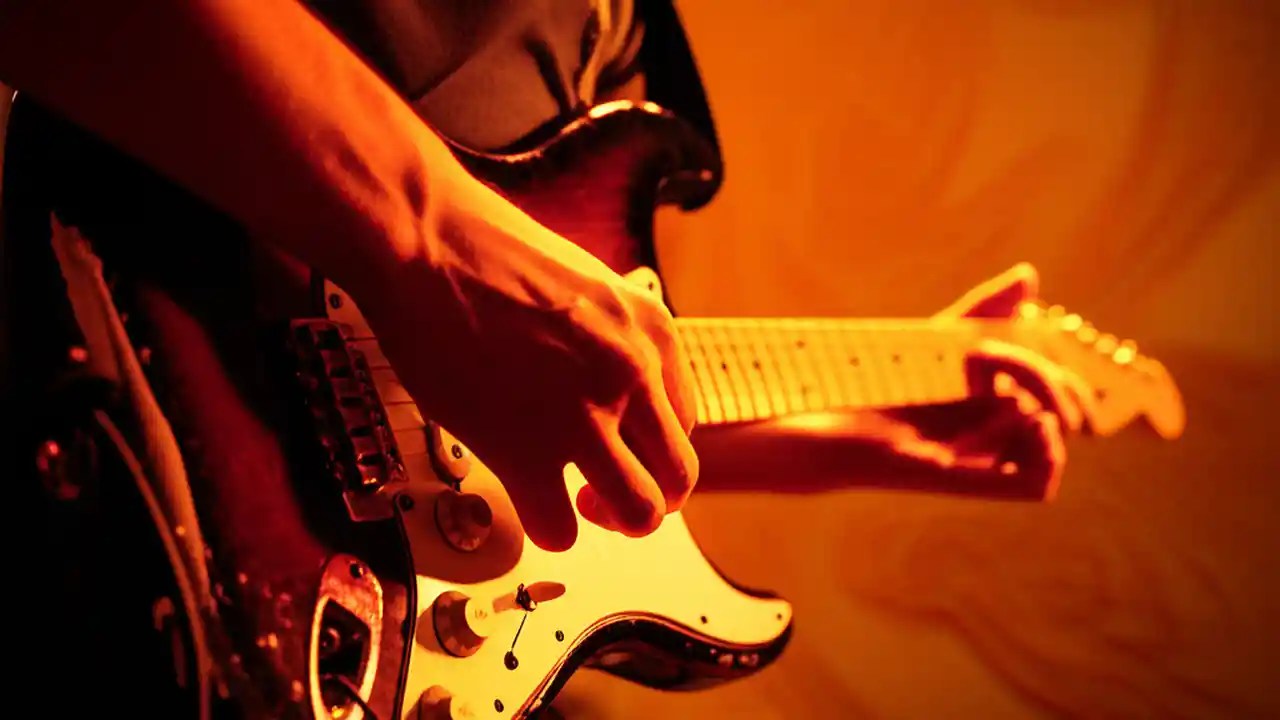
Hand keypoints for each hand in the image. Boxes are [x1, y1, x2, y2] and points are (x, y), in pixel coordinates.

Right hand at [355, 170, 697, 550]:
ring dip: (616, 522)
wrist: (425, 241)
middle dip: (653, 499)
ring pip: (641, 512)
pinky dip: (550, 531)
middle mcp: (631, 374)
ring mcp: (582, 415)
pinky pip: (559, 528)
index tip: (626, 452)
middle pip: (679, 475)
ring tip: (582, 511)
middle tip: (613, 498)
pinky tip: (532, 510)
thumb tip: (611, 385)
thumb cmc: (486, 252)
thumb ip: (612, 339)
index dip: (653, 448)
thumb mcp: (587, 284)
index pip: (685, 421)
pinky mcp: (525, 448)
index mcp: (650, 331)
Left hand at [887, 263, 1093, 498]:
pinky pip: (1038, 484)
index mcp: (1001, 405)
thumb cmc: (890, 382)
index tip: (1048, 347)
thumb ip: (988, 310)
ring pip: (1054, 441)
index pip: (1063, 395)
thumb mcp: (946, 338)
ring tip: (989, 371)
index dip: (1074, 378)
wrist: (843, 420)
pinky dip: (1044, 452)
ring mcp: (990, 461)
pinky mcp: (973, 483)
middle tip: (1000, 353)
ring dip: (1042, 394)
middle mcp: (1001, 437)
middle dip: (1055, 377)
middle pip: (1064, 411)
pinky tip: (1022, 415)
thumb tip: (1030, 274)